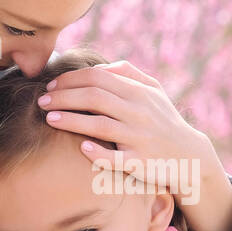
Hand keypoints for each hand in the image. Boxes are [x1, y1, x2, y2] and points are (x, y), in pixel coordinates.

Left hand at [37, 60, 231, 230]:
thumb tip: (99, 66)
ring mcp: (140, 138)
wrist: (189, 157)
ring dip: (71, 121)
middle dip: (63, 97)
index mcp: (139, 93)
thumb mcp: (154, 91)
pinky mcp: (141, 163)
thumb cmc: (164, 121)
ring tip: (49, 119)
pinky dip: (98, 152)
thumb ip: (128, 74)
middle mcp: (140, 113)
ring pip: (100, 125)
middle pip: (94, 97)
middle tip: (42, 101)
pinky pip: (115, 158)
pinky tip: (81, 148)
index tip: (51, 86)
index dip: (70, 80)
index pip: (98, 78)